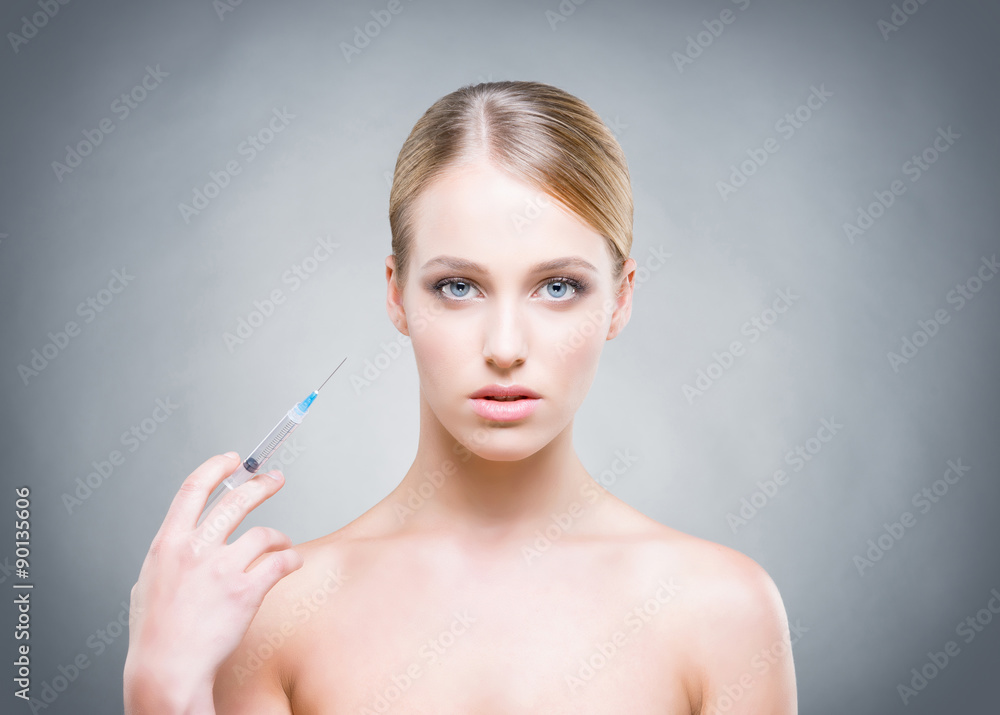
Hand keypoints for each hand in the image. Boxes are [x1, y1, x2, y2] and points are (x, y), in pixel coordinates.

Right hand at [123, 452, 303, 712]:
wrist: (167, 670)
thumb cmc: (155, 634)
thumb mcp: (147, 584)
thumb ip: (167, 558)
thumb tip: (180, 545)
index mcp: (168, 544)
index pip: (193, 489)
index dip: (216, 468)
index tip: (233, 460)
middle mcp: (195, 550)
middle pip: (235, 501)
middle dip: (260, 484)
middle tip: (275, 478)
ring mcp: (222, 569)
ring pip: (264, 533)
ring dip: (278, 536)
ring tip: (281, 542)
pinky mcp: (245, 591)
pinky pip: (279, 563)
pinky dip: (290, 560)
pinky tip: (291, 563)